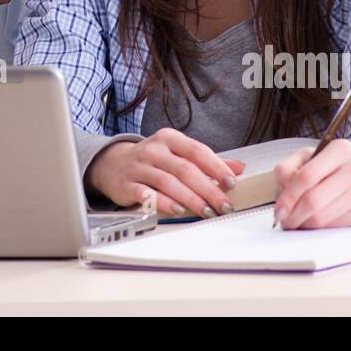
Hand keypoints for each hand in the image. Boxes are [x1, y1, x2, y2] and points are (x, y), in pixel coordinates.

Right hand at [86, 128, 247, 216]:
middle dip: (208, 189)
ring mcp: (139, 167)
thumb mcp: (178, 154)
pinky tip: (177, 210)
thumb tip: (239, 167)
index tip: (232, 182)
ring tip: (207, 211)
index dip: (216, 166)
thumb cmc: (152, 160)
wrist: (111, 164)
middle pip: (185, 169)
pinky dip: (163, 203)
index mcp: (169, 138)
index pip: (197, 150)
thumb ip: (207, 161)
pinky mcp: (127, 185)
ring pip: (168, 182)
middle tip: (224, 205)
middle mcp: (154, 150)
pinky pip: (147, 194)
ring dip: (190, 199)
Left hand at [271, 139, 350, 228]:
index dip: (288, 196)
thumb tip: (281, 192)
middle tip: (284, 219)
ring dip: (303, 223)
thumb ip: (288, 167)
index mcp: (340, 150)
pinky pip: (332, 226)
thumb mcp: (311, 154)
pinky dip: (318, 227)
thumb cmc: (337, 164)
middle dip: (293, 214)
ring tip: (296, 220)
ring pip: (322, 218)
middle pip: (313, 201)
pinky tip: (313, 220)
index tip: (278, 208)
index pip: (306, 177)